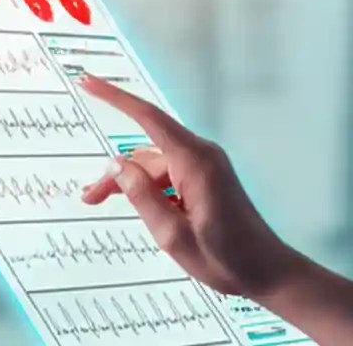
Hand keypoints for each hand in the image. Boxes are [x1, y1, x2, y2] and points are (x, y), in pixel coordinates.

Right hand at [77, 75, 304, 298]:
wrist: (264, 269)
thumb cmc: (224, 257)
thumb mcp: (172, 234)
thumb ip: (142, 196)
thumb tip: (117, 165)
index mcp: (195, 162)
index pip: (149, 119)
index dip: (116, 99)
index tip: (89, 82)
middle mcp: (202, 155)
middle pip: (147, 152)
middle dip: (116, 172)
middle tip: (88, 199)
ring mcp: (207, 165)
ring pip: (156, 166)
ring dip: (131, 182)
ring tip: (101, 203)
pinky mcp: (208, 177)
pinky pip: (171, 174)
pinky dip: (151, 187)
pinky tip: (139, 207)